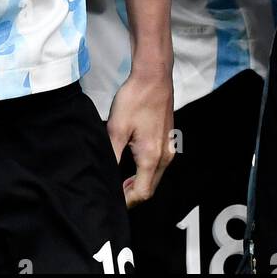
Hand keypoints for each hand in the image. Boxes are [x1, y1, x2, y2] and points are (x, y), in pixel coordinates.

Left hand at [106, 69, 174, 206]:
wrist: (153, 76)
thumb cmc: (135, 99)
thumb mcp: (116, 128)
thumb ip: (113, 155)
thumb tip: (107, 176)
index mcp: (152, 157)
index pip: (142, 192)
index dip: (127, 200)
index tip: (112, 200)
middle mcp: (165, 156)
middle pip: (150, 187)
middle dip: (132, 193)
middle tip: (113, 191)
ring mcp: (169, 148)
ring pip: (155, 176)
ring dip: (138, 181)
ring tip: (119, 178)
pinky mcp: (168, 139)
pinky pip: (158, 164)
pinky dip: (145, 169)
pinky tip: (131, 162)